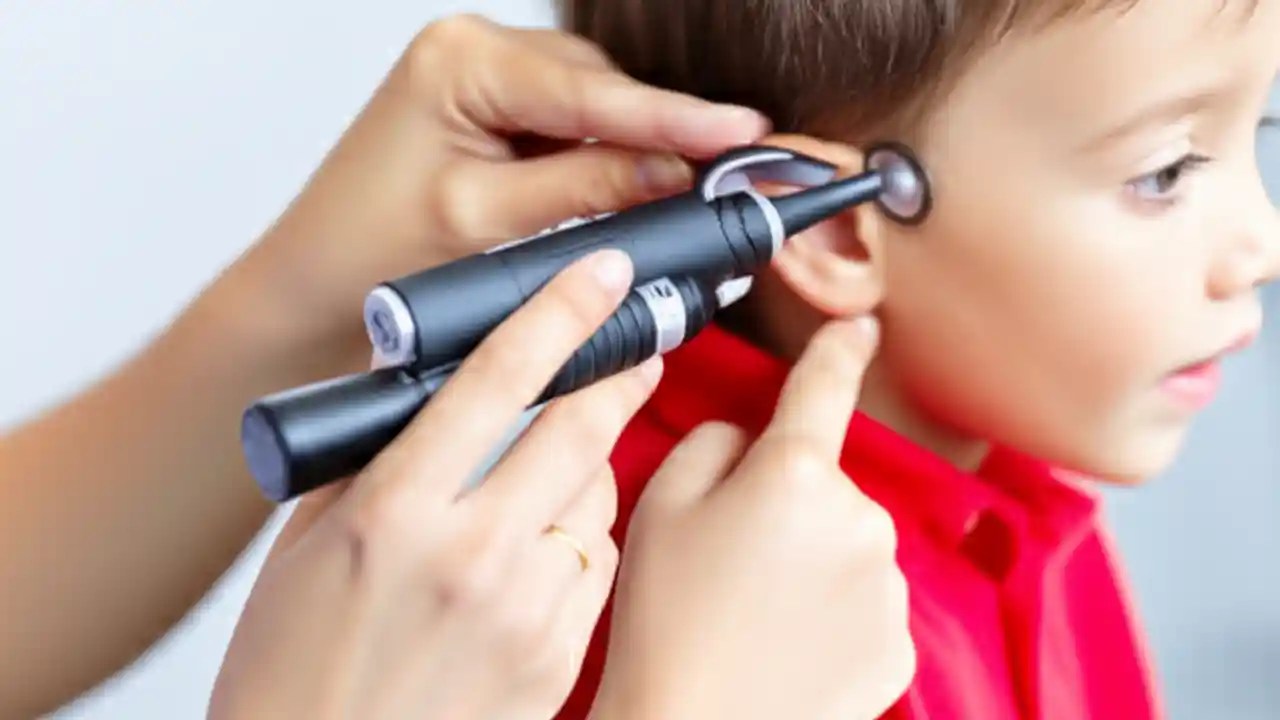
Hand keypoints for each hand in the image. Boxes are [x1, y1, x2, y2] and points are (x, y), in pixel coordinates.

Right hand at [209, 250, 661, 719]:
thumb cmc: (291, 676)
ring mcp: (527, 609)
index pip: (498, 379)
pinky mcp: (560, 655)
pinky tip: (545, 541)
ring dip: (591, 459)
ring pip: (597, 493)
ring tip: (551, 466)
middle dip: (620, 368)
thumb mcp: (303, 547)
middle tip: (641, 340)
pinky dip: (584, 532)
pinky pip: (598, 561)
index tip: (602, 272)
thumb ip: (368, 461)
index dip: (561, 310)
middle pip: (579, 427)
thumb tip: (421, 389)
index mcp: (395, 513)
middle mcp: (472, 555)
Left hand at [230, 13, 769, 363]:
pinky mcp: (492, 117)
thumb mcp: (485, 224)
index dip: (674, 116)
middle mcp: (472, 53)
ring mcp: (482, 81)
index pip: (589, 92)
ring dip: (636, 149)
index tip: (741, 131)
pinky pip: (569, 130)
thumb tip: (674, 172)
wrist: (309, 295)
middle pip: (598, 91)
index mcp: (459, 61)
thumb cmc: (363, 256)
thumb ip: (584, 189)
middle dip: (664, 132)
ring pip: (592, 109)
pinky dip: (604, 162)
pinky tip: (638, 188)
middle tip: (737, 170)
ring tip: (696, 187)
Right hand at [590, 316, 915, 719]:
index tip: (860, 326)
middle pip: (823, 484)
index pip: (823, 388)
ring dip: (813, 560)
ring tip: (753, 613)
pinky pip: (866, 602)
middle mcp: (858, 519)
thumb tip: (748, 438)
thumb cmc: (663, 620)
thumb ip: (712, 444)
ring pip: (847, 544)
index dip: (839, 350)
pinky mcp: (900, 645)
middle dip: (786, 503)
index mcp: (794, 474)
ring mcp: (888, 586)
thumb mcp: (658, 507)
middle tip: (728, 559)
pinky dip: (833, 613)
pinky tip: (786, 646)